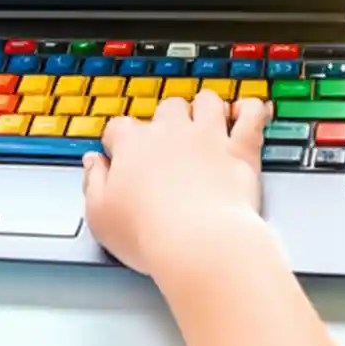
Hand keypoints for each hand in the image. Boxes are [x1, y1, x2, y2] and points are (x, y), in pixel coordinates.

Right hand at [81, 91, 271, 275]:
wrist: (199, 243)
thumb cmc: (148, 233)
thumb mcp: (99, 215)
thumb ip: (93, 183)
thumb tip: (91, 164)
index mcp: (133, 145)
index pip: (120, 128)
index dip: (118, 141)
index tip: (119, 155)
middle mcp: (171, 132)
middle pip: (166, 109)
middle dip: (167, 120)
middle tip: (168, 139)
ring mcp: (208, 137)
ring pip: (207, 102)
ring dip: (205, 107)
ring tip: (206, 118)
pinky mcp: (240, 150)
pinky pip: (252, 115)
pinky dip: (252, 109)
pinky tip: (249, 110)